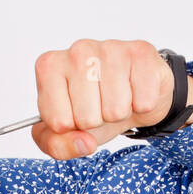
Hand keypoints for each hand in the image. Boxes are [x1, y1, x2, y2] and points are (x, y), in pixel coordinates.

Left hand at [30, 39, 192, 159]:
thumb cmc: (92, 108)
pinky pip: (143, 102)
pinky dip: (142, 105)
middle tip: (99, 106)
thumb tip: (84, 143)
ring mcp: (110, 47)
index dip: (71, 128)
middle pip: (87, 119)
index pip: (59, 123)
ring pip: (116, 110)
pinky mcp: (141, 52)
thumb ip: (57, 146)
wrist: (129, 92)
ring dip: (119, 114)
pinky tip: (135, 91)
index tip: (74, 113)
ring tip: (116, 98)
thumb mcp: (64, 133)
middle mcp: (77, 51)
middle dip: (96, 122)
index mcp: (49, 67)